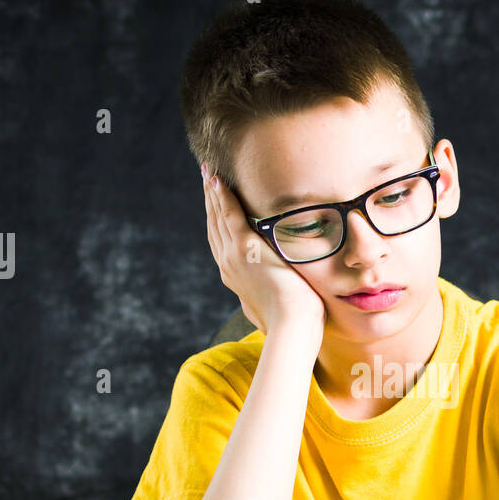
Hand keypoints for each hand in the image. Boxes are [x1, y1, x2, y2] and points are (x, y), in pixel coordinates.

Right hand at [202, 165, 325, 340]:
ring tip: (209, 172)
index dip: (217, 218)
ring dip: (212, 193)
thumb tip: (277, 289)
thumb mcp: (276, 303)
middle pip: (215, 225)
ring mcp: (234, 257)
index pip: (222, 240)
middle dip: (210, 200)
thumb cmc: (291, 322)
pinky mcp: (246, 251)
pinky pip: (230, 217)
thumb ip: (272, 291)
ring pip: (219, 218)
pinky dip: (223, 198)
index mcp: (234, 276)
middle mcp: (228, 265)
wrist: (291, 328)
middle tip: (207, 176)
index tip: (215, 199)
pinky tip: (218, 181)